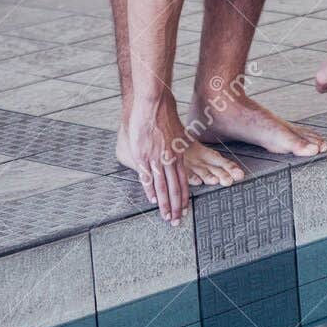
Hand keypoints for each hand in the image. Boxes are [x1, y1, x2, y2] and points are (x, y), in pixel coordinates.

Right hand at [126, 99, 191, 224]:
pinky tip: (152, 201)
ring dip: (164, 204)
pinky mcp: (144, 156)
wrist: (153, 105)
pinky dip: (150, 190)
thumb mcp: (178, 133)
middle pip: (174, 188)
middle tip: (176, 221)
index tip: (183, 209)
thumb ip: (178, 146)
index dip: (183, 197)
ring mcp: (157, 159)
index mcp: (179, 155)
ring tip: (166, 217)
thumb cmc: (164, 115)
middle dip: (176, 207)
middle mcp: (170, 160)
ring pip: (162, 187)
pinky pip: (147, 177)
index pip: (182, 182)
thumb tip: (179, 154)